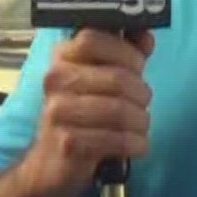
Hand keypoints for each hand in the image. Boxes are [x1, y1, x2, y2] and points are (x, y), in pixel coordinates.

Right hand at [23, 30, 153, 196]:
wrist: (50, 161)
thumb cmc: (82, 113)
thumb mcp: (101, 77)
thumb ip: (124, 53)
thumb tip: (146, 35)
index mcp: (62, 57)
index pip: (93, 38)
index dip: (125, 51)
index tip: (138, 66)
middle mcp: (55, 80)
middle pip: (117, 78)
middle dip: (141, 93)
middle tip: (142, 104)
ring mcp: (58, 112)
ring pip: (120, 110)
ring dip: (141, 121)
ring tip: (139, 126)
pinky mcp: (68, 143)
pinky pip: (117, 139)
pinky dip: (135, 143)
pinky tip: (135, 145)